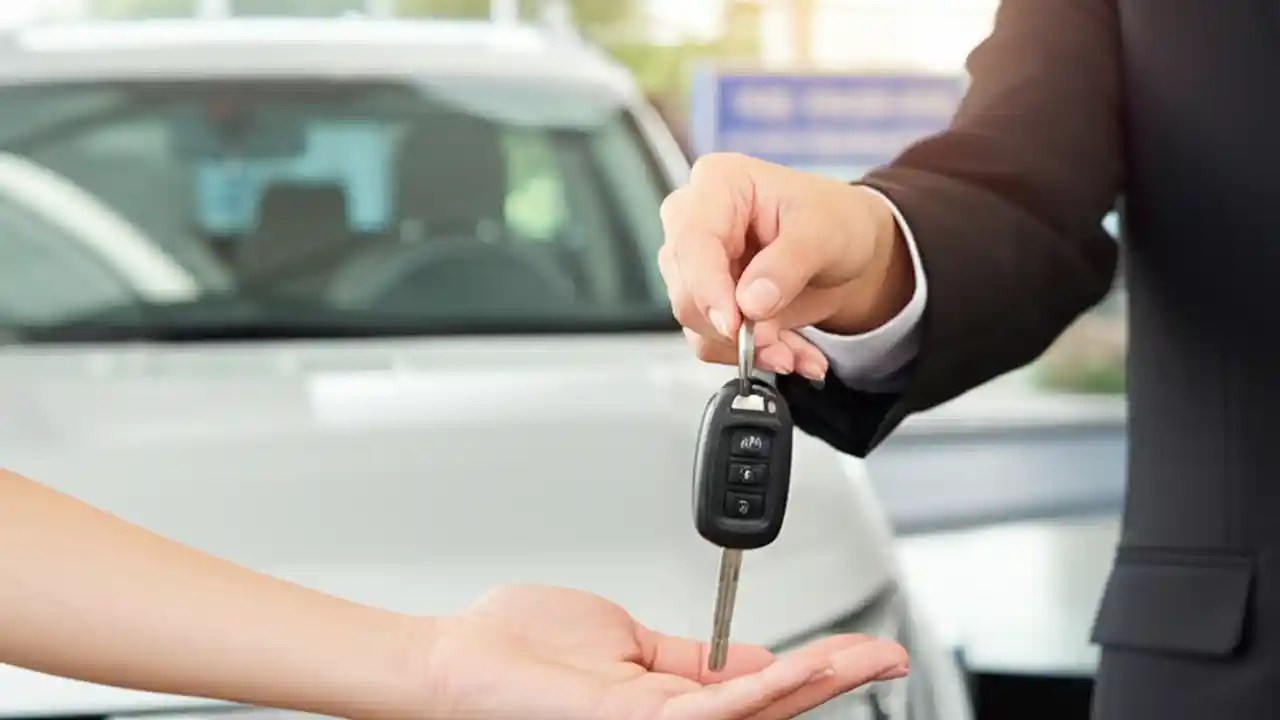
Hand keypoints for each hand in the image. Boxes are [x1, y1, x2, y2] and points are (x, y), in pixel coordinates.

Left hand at [416, 584, 907, 719]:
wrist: (454, 660)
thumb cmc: (518, 650)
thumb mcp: (625, 637)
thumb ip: (687, 653)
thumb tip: (746, 654)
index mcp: (669, 699)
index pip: (756, 690)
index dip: (812, 670)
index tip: (855, 647)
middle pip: (769, 707)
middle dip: (834, 678)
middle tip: (889, 655)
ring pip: (753, 711)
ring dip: (816, 680)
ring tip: (866, 655)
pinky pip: (713, 706)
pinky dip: (763, 686)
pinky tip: (805, 664)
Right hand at [659, 153, 913, 379]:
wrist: (848, 250)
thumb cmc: (836, 220)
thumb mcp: (826, 233)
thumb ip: (788, 264)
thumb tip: (750, 304)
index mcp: (718, 184)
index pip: (693, 240)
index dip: (708, 288)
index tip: (735, 326)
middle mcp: (695, 222)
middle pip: (686, 289)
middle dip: (735, 329)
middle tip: (781, 346)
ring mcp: (697, 266)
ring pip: (698, 324)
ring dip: (750, 350)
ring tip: (796, 352)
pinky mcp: (707, 301)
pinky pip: (715, 343)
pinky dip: (755, 357)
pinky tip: (792, 353)